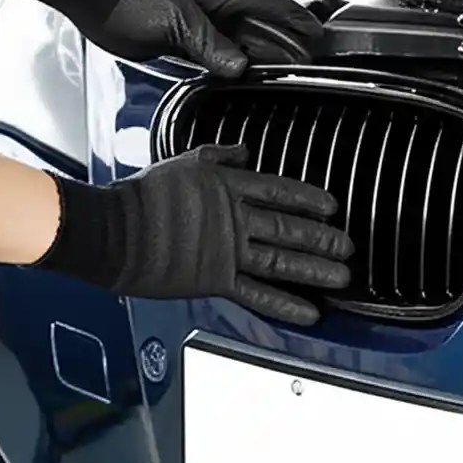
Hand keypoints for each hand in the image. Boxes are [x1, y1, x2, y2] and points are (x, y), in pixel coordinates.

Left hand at [15, 0, 322, 75]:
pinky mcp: (185, 35)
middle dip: (288, 44)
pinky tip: (243, 74)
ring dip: (264, 56)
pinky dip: (236, 63)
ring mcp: (201, 20)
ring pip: (244, 40)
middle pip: (264, 26)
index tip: (321, 36)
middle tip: (311, 65)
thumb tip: (242, 67)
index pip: (272, 4)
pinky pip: (221, 50)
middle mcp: (216, 5)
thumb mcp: (174, 20)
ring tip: (285, 74)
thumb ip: (210, 44)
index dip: (299, 20)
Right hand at [35, 145, 352, 324]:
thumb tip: (243, 150)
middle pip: (290, 228)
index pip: (280, 190)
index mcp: (228, 187)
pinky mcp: (215, 280)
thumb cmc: (142, 196)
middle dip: (323, 239)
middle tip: (348, 247)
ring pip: (282, 262)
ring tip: (342, 279)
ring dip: (316, 271)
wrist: (114, 230)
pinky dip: (285, 305)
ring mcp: (227, 251)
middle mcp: (234, 219)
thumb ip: (218, 155)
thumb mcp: (184, 162)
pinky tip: (309, 312)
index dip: (310, 199)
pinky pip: (257, 295)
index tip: (332, 207)